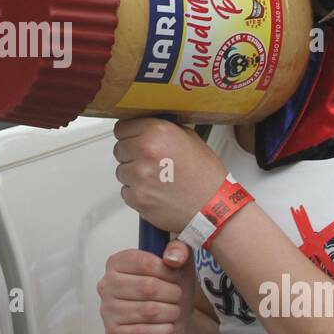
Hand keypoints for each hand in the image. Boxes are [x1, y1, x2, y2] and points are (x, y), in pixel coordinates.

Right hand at [98, 241, 194, 333]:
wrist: (170, 320)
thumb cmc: (169, 290)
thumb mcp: (179, 265)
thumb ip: (180, 250)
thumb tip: (173, 257)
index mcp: (117, 263)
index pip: (144, 262)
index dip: (167, 271)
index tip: (175, 276)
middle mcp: (106, 285)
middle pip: (147, 287)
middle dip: (171, 293)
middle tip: (177, 296)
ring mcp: (107, 310)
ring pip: (148, 311)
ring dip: (170, 312)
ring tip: (174, 311)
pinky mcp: (113, 333)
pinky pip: (143, 332)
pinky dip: (163, 330)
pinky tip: (167, 326)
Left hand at [113, 117, 227, 233]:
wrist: (214, 207)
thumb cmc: (205, 176)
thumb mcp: (190, 139)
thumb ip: (164, 130)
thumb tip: (146, 126)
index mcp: (158, 132)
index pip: (122, 128)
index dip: (129, 135)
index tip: (134, 140)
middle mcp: (146, 150)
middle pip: (119, 149)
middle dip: (131, 155)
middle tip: (151, 163)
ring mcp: (139, 175)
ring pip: (121, 171)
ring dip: (133, 175)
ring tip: (156, 179)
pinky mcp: (137, 197)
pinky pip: (126, 192)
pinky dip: (137, 193)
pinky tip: (155, 192)